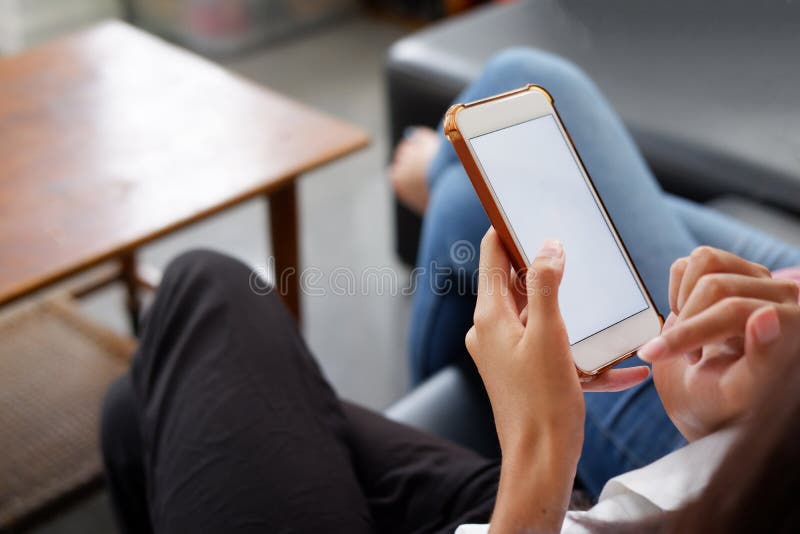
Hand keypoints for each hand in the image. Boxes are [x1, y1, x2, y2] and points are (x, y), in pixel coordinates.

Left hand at [468, 230, 649, 532]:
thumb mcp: (549, 335)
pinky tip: (621, 366)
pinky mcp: (523, 374)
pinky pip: (552, 351)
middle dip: (544, 269)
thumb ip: (545, 286)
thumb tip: (547, 246)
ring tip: (599, 302)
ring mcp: (505, 354)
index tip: (528, 212)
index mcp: (491, 317)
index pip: (494, 258)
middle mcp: (492, 332)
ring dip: (567, 311)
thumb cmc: (542, 402)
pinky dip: (580, 353)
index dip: (508, 231)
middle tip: (575, 252)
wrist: (541, 461)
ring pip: (537, 317)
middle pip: (515, 284)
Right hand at [639, 246, 799, 439]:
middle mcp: (781, 295)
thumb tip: (766, 315)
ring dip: (684, 302)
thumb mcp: (741, 394)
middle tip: (689, 360)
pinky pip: (688, 263)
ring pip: (704, 261)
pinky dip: (676, 292)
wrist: (711, 401)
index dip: (691, 333)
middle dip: (687, 325)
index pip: (734, 310)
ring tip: (692, 338)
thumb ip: (763, 357)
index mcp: (794, 325)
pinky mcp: (727, 271)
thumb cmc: (728, 404)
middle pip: (715, 285)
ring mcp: (753, 278)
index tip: (653, 355)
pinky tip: (689, 320)